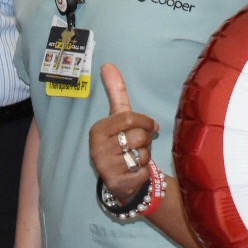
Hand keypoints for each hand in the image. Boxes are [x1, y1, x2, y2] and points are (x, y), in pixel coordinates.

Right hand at [89, 63, 159, 201]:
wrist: (121, 180)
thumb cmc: (121, 143)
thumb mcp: (119, 118)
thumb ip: (115, 92)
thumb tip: (108, 65)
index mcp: (97, 130)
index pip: (129, 118)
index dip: (146, 122)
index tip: (150, 127)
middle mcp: (97, 148)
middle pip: (138, 135)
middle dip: (147, 139)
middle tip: (141, 144)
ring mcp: (106, 167)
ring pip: (142, 153)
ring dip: (145, 156)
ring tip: (135, 157)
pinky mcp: (117, 182)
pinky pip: (143, 171)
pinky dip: (144, 171)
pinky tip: (135, 172)